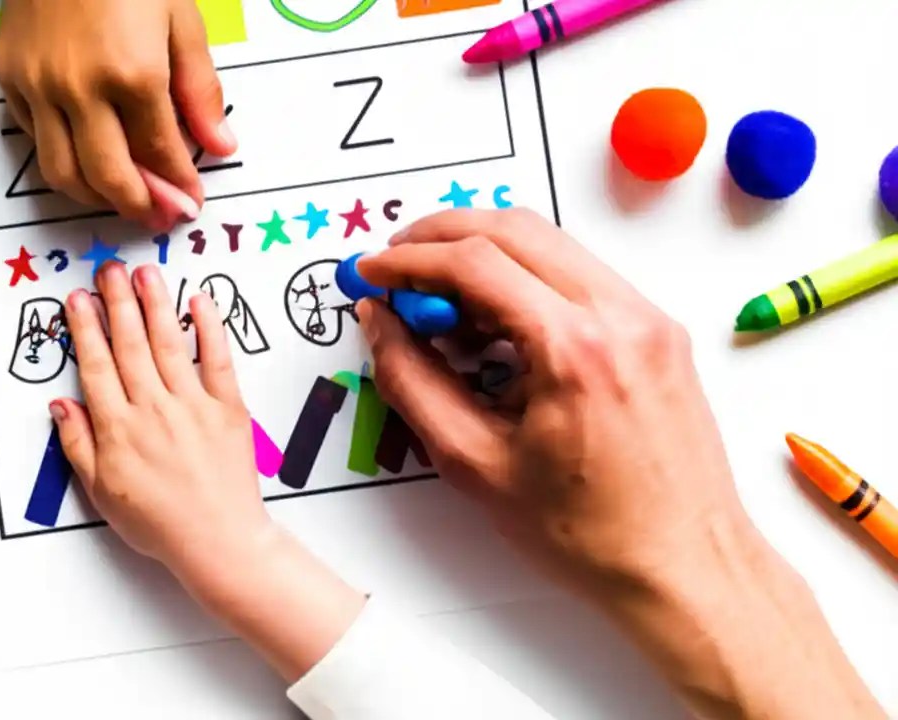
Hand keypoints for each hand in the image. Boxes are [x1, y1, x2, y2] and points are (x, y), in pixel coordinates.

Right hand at [0, 0, 236, 228]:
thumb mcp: (181, 20)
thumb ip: (200, 90)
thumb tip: (219, 146)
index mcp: (132, 74)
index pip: (160, 153)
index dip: (179, 186)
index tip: (191, 203)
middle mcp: (80, 89)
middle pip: (109, 177)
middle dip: (138, 207)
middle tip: (157, 218)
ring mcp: (38, 86)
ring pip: (62, 172)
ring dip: (96, 197)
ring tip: (122, 198)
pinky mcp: (10, 77)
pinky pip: (35, 139)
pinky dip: (62, 159)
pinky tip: (86, 158)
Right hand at [54, 263, 363, 680]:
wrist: (218, 541)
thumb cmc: (159, 522)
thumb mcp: (102, 492)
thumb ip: (79, 444)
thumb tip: (60, 405)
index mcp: (118, 429)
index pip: (96, 366)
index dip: (85, 329)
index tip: (78, 299)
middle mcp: (152, 409)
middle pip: (129, 344)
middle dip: (117, 302)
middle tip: (108, 270)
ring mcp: (192, 405)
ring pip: (168, 343)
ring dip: (155, 303)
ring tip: (145, 273)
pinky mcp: (228, 409)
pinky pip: (218, 359)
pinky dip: (209, 328)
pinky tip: (200, 301)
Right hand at [359, 208, 736, 592]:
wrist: (685, 567)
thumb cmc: (589, 533)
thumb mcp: (475, 464)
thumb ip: (413, 382)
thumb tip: (380, 322)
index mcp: (576, 349)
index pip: (475, 263)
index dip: (409, 260)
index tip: (372, 271)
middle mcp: (622, 316)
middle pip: (515, 229)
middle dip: (442, 235)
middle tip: (396, 264)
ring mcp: (648, 317)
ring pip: (550, 243)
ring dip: (485, 254)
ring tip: (440, 303)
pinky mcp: (658, 330)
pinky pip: (579, 275)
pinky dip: (526, 279)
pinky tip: (495, 323)